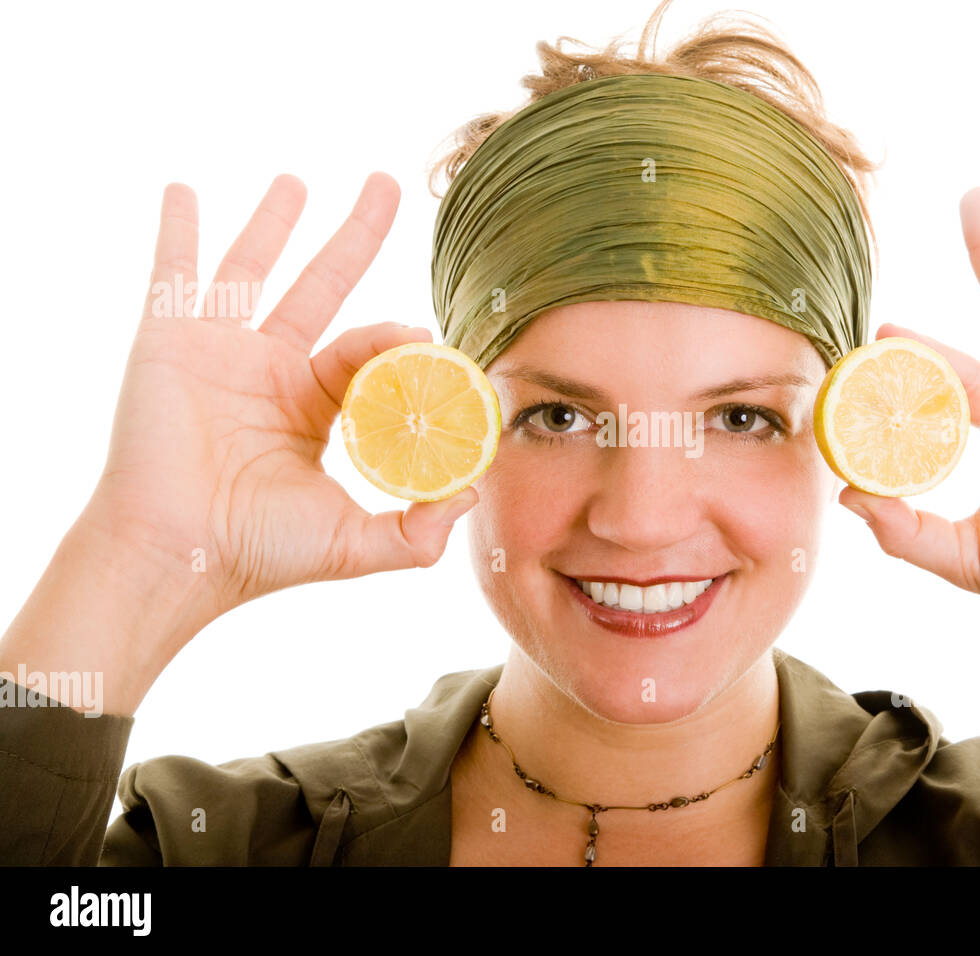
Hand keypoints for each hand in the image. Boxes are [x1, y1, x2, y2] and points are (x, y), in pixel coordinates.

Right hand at [88, 173, 477, 627]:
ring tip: (298, 180)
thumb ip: (418, 532)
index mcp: (314, 406)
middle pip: (323, 283)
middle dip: (356, 235)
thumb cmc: (257, 554)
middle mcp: (272, 371)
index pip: (368, 348)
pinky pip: (174, 272)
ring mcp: (221, 352)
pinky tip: (183, 190)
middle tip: (388, 185)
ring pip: (254, 267)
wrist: (175, 559)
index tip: (431, 338)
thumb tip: (471, 496)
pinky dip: (176, 229)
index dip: (401, 338)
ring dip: (276, 221)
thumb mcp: (354, 546)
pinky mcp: (170, 343)